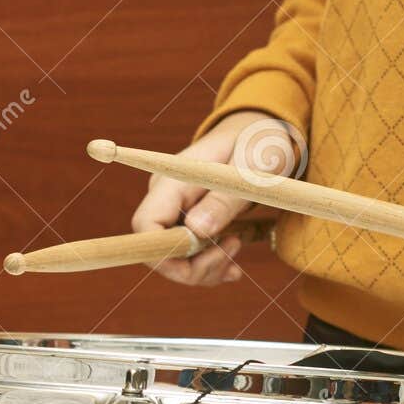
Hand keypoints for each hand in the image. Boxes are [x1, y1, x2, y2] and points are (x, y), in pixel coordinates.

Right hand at [129, 110, 302, 285]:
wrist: (259, 135)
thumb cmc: (257, 146)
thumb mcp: (251, 171)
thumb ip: (224, 200)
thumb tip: (197, 231)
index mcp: (173, 182)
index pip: (145, 226)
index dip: (164, 253)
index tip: (202, 258)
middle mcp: (166, 198)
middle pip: (157, 249)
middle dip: (192, 266)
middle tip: (234, 249)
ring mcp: (175, 211)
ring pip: (174, 259)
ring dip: (206, 267)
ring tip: (238, 245)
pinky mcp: (187, 222)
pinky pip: (188, 256)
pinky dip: (211, 266)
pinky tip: (234, 265)